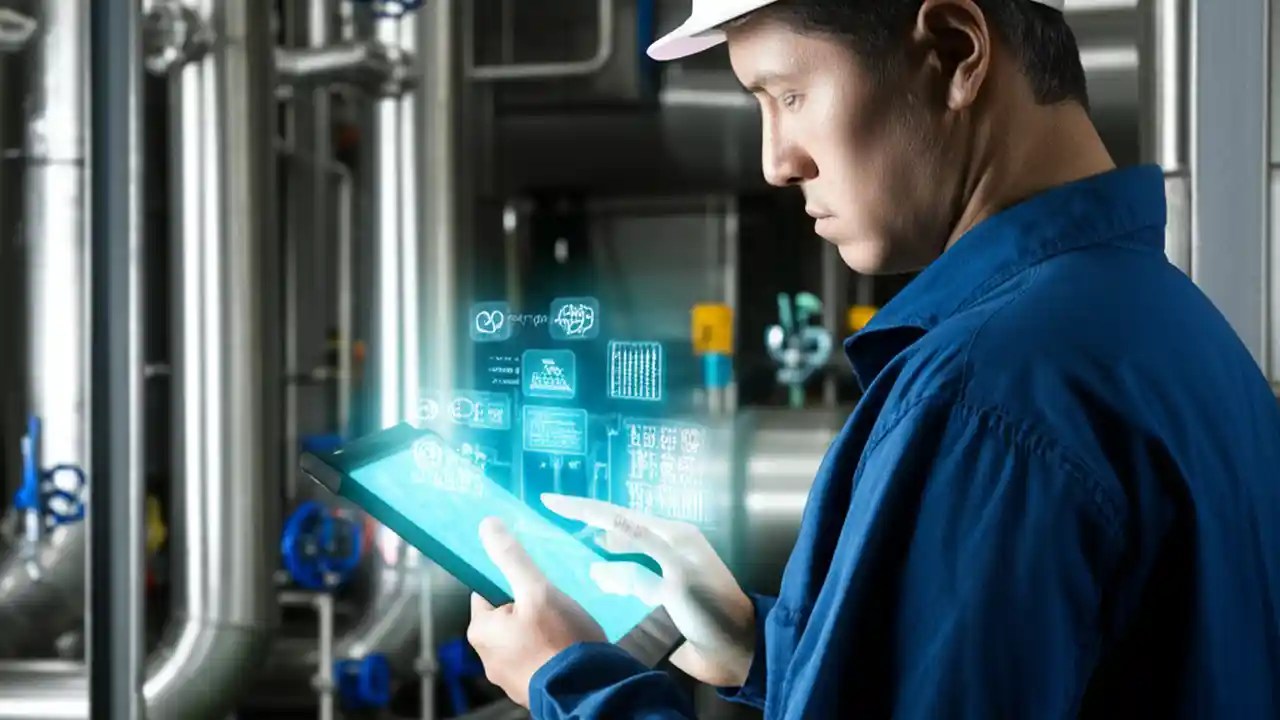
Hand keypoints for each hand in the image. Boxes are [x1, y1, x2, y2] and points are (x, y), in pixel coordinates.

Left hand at [467, 517, 606, 706]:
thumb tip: (487, 525)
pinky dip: (549, 652)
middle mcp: (487, 658)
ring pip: (522, 638)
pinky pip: (536, 659)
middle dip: (528, 608)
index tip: (535, 584)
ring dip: (540, 631)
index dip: (512, 583)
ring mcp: (509, 678)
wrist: (587, 690)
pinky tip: (568, 647)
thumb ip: (512, 558)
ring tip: (565, 626)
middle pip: (506, 616)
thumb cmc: (559, 638)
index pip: (487, 592)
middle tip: (554, 604)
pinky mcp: (531, 689)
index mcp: (480, 632)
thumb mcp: (536, 590)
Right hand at [543, 494, 756, 687]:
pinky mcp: (663, 591)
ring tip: (568, 546)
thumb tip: (597, 565)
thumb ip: (636, 574)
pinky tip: (595, 578)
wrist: (738, 650)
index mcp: (673, 536)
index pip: (620, 516)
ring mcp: (666, 568)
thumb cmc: (712, 614)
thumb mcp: (676, 588)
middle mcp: (668, 546)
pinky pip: (629, 574)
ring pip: (623, 549)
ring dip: (599, 546)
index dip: (584, 508)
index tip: (551, 500)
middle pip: (620, 527)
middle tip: (553, 519)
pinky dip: (611, 572)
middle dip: (588, 521)